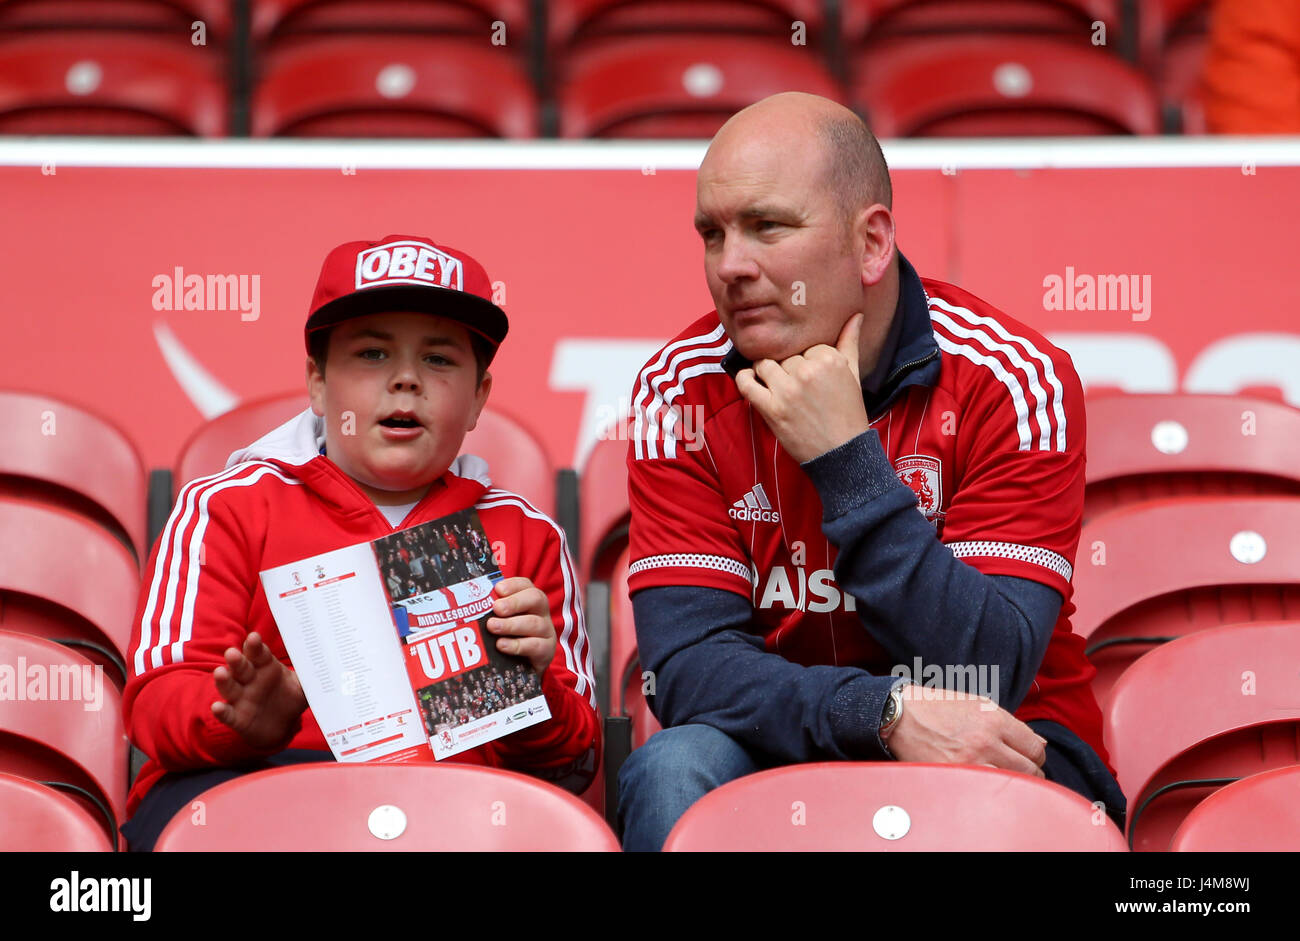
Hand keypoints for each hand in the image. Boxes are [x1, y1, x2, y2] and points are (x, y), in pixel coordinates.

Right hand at [211, 632, 307, 749]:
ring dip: (224, 680)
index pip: (260, 654)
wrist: (281, 727)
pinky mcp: (237, 718)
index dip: (255, 646)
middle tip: (232, 652)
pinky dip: (221, 711)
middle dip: (237, 660)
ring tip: (220, 672)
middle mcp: (251, 680)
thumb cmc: (290, 699)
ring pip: (230, 687)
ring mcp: (242, 698)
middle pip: (242, 667)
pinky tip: (217, 707)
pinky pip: (228, 714)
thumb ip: (314, 676)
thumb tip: (336, 664)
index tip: (254, 637)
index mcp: (267, 667)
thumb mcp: (304, 687)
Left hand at [485, 576, 555, 675]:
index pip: (525, 585)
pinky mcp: (546, 651)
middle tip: (496, 608)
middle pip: (535, 599)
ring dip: (511, 624)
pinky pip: (535, 646)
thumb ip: (487, 611)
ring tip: (492, 627)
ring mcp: (546, 631)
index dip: (513, 585)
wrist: (523, 667)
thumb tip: (460, 603)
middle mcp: (541, 612)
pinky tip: (501, 645)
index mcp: (529, 600)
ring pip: (534, 623)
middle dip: (514, 602)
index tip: (497, 589)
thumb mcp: (499, 621)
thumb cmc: (508, 637)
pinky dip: (517, 645)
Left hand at [734, 312, 869, 462]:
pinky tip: (749, 379)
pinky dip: (743, 378)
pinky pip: (746, 384)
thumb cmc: (848, 414)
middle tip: (796, 385)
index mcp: (830, 359)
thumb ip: (850, 342)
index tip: (810, 373)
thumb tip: (856, 315)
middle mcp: (807, 371)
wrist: (842, 453)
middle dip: (788, 367)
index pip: (805, 344)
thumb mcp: (854, 375)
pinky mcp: (771, 409)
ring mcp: (787, 390)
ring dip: (766, 371)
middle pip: (785, 355)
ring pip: (765, 364)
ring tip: (775, 382)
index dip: (805, 358)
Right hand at [887, 684, 1047, 777]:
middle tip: (1021, 772)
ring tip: (1004, 779)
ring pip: (1012, 783)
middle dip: (1030, 772)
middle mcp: (986, 741)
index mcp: (994, 720)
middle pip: (1029, 769)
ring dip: (1013, 784)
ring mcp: (970, 762)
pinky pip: (987, 791)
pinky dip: (992, 790)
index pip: (1035, 747)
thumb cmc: (940, 707)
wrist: (902, 715)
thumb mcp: (978, 704)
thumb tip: (1039, 744)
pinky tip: (987, 784)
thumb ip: (1010, 724)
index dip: (1036, 755)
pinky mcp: (955, 776)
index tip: (1030, 758)